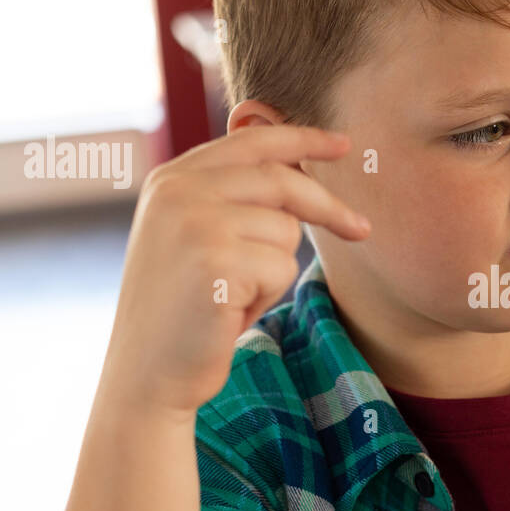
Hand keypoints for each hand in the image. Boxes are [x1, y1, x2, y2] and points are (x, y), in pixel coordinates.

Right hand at [101, 124, 370, 415]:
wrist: (147, 372)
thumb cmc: (184, 310)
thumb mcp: (197, 237)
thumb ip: (230, 196)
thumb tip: (297, 162)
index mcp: (172, 179)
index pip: (251, 141)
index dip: (303, 138)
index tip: (344, 144)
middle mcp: (178, 191)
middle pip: (281, 180)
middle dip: (329, 206)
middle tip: (363, 229)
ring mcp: (193, 223)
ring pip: (285, 230)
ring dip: (274, 271)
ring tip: (235, 296)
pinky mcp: (214, 261)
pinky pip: (281, 267)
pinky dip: (267, 296)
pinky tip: (230, 313)